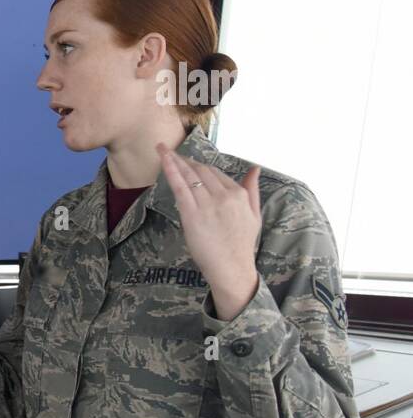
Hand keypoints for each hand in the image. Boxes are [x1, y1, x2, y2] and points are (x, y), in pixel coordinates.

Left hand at [156, 143, 261, 319]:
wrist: (231, 268)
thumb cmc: (241, 244)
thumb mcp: (254, 215)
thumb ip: (252, 190)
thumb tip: (255, 168)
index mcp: (238, 194)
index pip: (216, 173)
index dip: (199, 166)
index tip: (187, 162)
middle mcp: (224, 195)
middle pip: (201, 171)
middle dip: (185, 160)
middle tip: (171, 153)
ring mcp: (207, 204)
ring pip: (189, 175)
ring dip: (174, 160)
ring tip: (162, 150)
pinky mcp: (192, 214)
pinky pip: (180, 186)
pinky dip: (170, 169)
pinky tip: (163, 158)